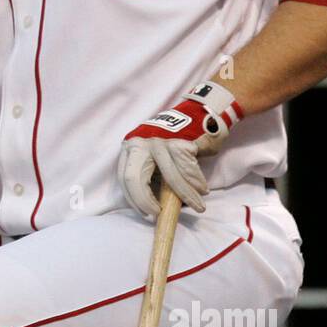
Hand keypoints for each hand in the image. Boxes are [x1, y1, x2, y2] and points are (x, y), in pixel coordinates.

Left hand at [117, 80, 242, 216]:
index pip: (124, 177)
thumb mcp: (157, 156)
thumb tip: (157, 203)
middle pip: (135, 178)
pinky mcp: (180, 142)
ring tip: (198, 205)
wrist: (200, 113)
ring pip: (169, 177)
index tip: (147, 213)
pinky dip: (196, 183)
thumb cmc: (177, 141)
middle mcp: (141, 142)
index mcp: (131, 147)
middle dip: (146, 202)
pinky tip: (202, 189)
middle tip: (159, 214)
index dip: (134, 199)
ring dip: (186, 196)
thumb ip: (152, 174)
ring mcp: (160, 141)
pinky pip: (188, 170)